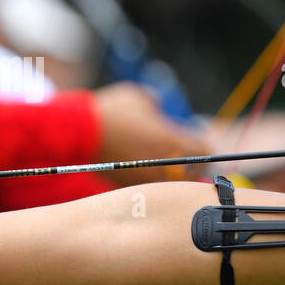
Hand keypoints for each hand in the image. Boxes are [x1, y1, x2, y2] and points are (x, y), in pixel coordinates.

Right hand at [93, 82, 208, 184]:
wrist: (80, 132)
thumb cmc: (112, 111)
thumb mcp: (140, 98)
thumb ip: (157, 104)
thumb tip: (160, 108)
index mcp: (171, 140)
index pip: (203, 150)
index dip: (204, 146)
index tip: (199, 142)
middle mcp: (163, 163)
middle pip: (192, 173)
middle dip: (192, 165)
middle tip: (187, 159)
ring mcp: (147, 178)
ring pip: (172, 184)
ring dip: (172, 176)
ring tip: (165, 167)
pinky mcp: (131, 186)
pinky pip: (151, 187)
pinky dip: (151, 181)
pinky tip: (144, 171)